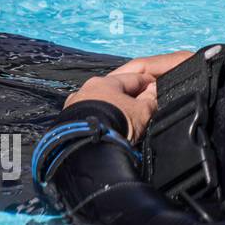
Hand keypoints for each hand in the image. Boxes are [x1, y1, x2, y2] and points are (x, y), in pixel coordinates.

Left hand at [65, 50, 193, 142]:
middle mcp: (86, 89)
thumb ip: (152, 98)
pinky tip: (107, 128)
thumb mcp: (143, 111)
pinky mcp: (67, 122)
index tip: (157, 87)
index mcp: (106, 81)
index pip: (133, 77)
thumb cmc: (116, 122)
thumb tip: (155, 90)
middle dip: (128, 96)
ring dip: (112, 109)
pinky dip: (100, 120)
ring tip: (124, 120)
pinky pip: (90, 117)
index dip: (148, 82)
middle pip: (114, 90)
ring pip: (100, 104)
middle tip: (141, 106)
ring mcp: (74, 106)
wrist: (88, 146)